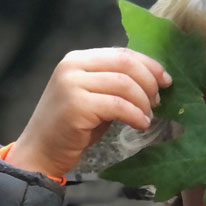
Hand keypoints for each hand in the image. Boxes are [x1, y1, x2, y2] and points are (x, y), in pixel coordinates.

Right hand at [6, 47, 170, 178]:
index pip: (121, 53)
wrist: (40, 152)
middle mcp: (72, 67)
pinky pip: (118, 105)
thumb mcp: (92, 97)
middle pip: (125, 64)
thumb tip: (151, 79)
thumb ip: (113, 83)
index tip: (165, 80)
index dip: (148, 65)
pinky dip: (135, 115)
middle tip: (157, 101)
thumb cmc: (69, 128)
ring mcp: (72, 85)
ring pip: (124, 84)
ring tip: (148, 116)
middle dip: (149, 82)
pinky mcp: (76, 106)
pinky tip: (141, 124)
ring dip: (143, 101)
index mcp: (77, 59)